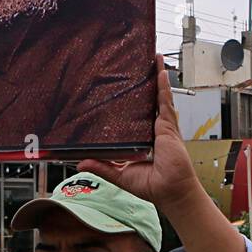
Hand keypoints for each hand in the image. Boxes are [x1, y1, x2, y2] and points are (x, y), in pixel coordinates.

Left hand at [78, 56, 198, 215]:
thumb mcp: (119, 175)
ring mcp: (162, 127)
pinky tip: (160, 72)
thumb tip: (81, 163)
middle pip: (149, 102)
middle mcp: (153, 131)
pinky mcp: (168, 126)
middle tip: (141, 67)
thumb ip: (102, 167)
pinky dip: (163, 86)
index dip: (132, 103)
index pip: (136, 117)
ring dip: (157, 78)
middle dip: (147, 84)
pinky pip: (165, 102)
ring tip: (153, 60)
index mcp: (142, 140)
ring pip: (158, 97)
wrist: (170, 191)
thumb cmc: (152, 186)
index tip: (126, 90)